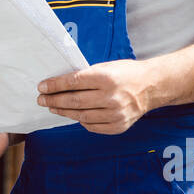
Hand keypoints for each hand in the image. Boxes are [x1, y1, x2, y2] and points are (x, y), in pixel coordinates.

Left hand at [36, 59, 154, 134]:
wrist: (152, 87)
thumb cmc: (126, 74)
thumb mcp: (106, 67)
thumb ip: (85, 76)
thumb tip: (59, 85)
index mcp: (107, 78)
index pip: (73, 82)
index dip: (55, 85)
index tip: (42, 86)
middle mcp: (111, 97)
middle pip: (74, 101)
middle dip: (54, 101)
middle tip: (41, 100)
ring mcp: (116, 114)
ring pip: (81, 116)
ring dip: (63, 112)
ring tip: (53, 107)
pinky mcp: (118, 126)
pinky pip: (92, 126)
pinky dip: (81, 120)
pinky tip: (74, 115)